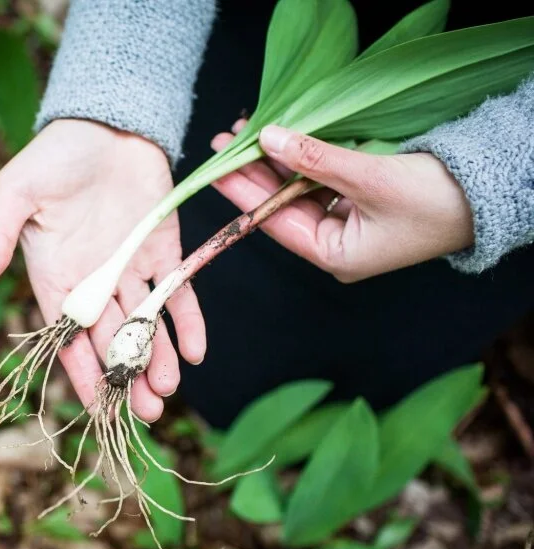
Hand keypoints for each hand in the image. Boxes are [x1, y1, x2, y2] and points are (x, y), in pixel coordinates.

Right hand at [0, 120, 205, 420]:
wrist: (104, 122)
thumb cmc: (52, 156)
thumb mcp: (15, 193)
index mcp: (55, 277)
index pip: (69, 337)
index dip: (83, 373)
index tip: (98, 407)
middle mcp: (94, 282)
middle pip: (111, 341)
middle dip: (126, 379)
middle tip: (143, 415)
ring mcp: (131, 270)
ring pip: (146, 326)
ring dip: (156, 361)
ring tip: (166, 394)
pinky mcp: (163, 251)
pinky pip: (178, 294)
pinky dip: (188, 322)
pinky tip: (195, 353)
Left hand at [210, 122, 474, 281]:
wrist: (492, 192)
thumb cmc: (437, 200)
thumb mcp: (370, 177)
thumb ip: (315, 159)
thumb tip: (268, 139)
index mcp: (335, 256)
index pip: (274, 222)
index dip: (244, 193)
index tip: (217, 166)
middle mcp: (336, 243)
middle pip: (281, 205)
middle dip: (255, 172)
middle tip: (226, 141)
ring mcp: (348, 221)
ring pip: (299, 187)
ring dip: (277, 160)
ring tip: (247, 132)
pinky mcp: (361, 199)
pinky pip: (321, 177)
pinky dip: (303, 158)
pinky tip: (283, 138)